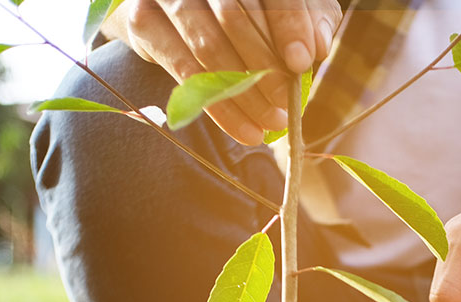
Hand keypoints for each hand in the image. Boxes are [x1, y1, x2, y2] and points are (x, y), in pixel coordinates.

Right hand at [112, 0, 340, 143]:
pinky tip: (246, 130)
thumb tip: (316, 47)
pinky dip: (219, 107)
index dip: (288, 25)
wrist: (180, 7)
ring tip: (271, 123)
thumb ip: (310, 18)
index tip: (301, 62)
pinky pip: (184, 71)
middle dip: (265, 67)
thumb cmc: (252, 7)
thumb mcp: (288, 7)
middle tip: (286, 104)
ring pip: (208, 46)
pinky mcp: (144, 21)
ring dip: (243, 93)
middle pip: (234, 17)